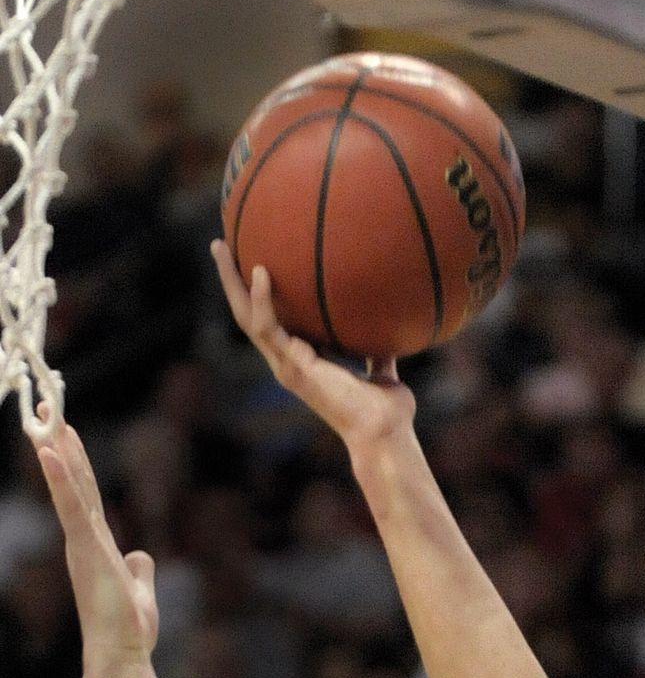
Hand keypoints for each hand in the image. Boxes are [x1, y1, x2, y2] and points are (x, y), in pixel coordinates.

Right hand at [33, 416, 157, 669]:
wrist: (119, 656)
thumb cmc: (127, 630)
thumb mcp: (139, 590)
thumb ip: (138, 569)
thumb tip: (139, 555)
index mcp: (95, 544)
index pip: (85, 494)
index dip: (75, 462)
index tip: (64, 432)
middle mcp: (83, 539)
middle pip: (73, 483)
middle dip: (60, 445)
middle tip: (46, 409)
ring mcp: (82, 543)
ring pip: (68, 488)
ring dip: (56, 452)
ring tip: (43, 419)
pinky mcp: (86, 549)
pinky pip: (72, 507)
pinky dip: (61, 479)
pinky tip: (50, 452)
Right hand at [211, 242, 417, 461]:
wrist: (383, 433)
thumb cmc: (387, 412)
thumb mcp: (382, 371)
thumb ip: (378, 353)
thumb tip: (392, 330)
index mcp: (302, 361)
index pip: (270, 323)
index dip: (257, 296)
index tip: (252, 262)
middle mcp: (287, 362)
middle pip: (248, 315)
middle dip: (232, 280)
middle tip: (219, 244)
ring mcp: (285, 365)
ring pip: (246, 317)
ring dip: (231, 281)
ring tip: (220, 246)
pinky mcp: (292, 367)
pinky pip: (267, 326)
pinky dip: (262, 299)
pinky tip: (261, 271)